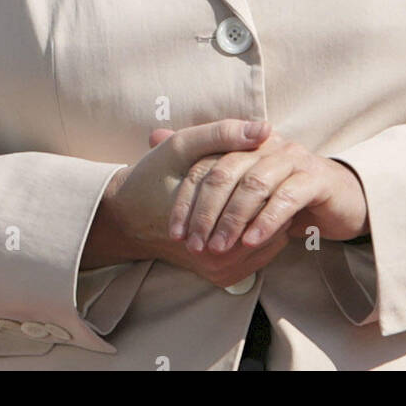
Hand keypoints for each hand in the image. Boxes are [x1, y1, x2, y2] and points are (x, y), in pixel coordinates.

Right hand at [82, 119, 292, 286]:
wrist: (127, 218)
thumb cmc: (154, 177)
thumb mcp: (183, 146)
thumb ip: (224, 135)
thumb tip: (267, 128)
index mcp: (206, 226)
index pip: (261, 203)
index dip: (271, 177)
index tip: (274, 155)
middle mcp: (215, 258)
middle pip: (269, 225)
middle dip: (276, 197)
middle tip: (278, 171)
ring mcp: (220, 271)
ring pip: (268, 241)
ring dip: (273, 214)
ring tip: (272, 186)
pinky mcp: (223, 276)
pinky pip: (260, 254)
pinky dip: (265, 231)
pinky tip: (261, 208)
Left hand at [161, 128, 369, 255]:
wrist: (340, 198)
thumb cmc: (284, 190)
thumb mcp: (241, 179)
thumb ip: (198, 159)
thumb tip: (154, 133)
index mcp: (245, 141)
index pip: (206, 164)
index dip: (187, 199)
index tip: (175, 232)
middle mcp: (267, 144)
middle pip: (227, 171)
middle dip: (206, 211)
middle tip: (194, 244)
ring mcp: (293, 158)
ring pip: (255, 183)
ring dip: (233, 218)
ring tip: (218, 247)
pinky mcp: (316, 178)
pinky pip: (287, 197)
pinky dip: (266, 219)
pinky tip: (252, 242)